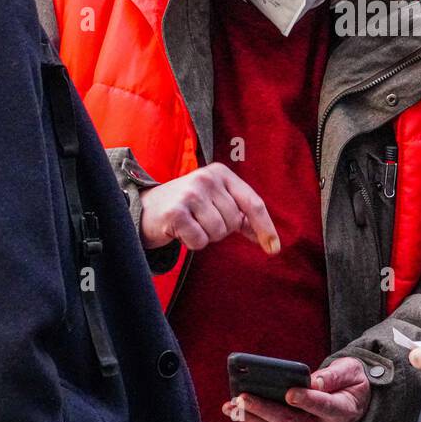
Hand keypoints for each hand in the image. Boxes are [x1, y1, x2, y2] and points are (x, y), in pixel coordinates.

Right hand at [138, 162, 280, 253]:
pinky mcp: (175, 212)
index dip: (265, 228)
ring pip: (218, 233)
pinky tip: (180, 231)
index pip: (252, 203)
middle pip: (234, 222)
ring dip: (205, 236)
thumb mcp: (216, 203)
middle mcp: (206, 179)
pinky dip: (192, 243)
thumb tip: (268, 238)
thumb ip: (242, 217)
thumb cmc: (187, 207)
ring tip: (191, 224)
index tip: (274, 248)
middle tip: (201, 221)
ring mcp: (190, 194)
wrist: (146, 209)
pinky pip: (200, 241)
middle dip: (221, 230)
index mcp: (221, 173)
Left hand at [223, 356, 370, 421]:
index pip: (325, 407)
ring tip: (231, 405)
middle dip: (266, 409)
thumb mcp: (351, 372)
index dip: (308, 400)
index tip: (290, 393)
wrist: (355, 409)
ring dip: (253, 418)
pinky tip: (237, 411)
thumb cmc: (351, 384)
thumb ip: (334, 376)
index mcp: (343, 411)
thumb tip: (314, 381)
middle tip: (244, 397)